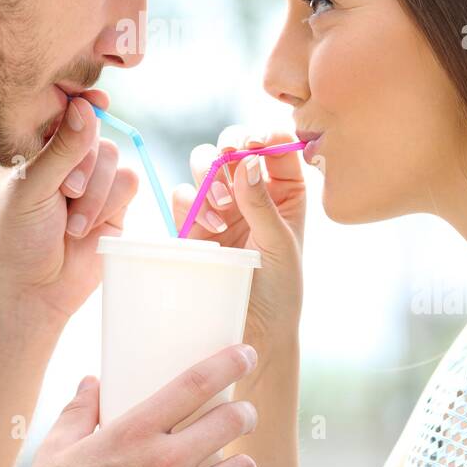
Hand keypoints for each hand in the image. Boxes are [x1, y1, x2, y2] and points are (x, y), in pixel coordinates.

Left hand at [0, 88, 138, 321]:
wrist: (32, 292)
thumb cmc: (14, 239)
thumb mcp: (29, 188)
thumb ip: (61, 149)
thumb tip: (87, 107)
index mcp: (29, 146)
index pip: (59, 110)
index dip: (78, 105)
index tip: (96, 101)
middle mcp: (61, 158)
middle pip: (95, 133)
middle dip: (84, 165)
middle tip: (65, 193)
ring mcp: (89, 180)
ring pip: (114, 157)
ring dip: (96, 192)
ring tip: (72, 223)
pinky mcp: (112, 204)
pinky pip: (128, 182)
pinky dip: (111, 204)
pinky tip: (87, 229)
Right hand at [32, 344, 259, 466]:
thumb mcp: (57, 452)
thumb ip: (76, 414)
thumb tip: (90, 384)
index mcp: (133, 433)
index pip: (194, 384)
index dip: (227, 363)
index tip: (244, 353)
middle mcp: (164, 462)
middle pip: (230, 421)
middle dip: (244, 412)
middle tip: (241, 412)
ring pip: (241, 465)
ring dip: (241, 457)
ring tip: (232, 455)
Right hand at [171, 127, 305, 350]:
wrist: (253, 331)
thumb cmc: (280, 289)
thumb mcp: (280, 244)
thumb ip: (262, 203)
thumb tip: (247, 161)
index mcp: (284, 190)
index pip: (275, 146)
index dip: (265, 135)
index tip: (258, 141)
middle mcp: (251, 191)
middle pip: (234, 145)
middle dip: (231, 145)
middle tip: (231, 157)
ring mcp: (220, 206)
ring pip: (203, 162)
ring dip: (209, 172)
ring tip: (224, 202)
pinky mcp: (193, 224)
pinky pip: (182, 195)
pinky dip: (192, 201)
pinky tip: (212, 228)